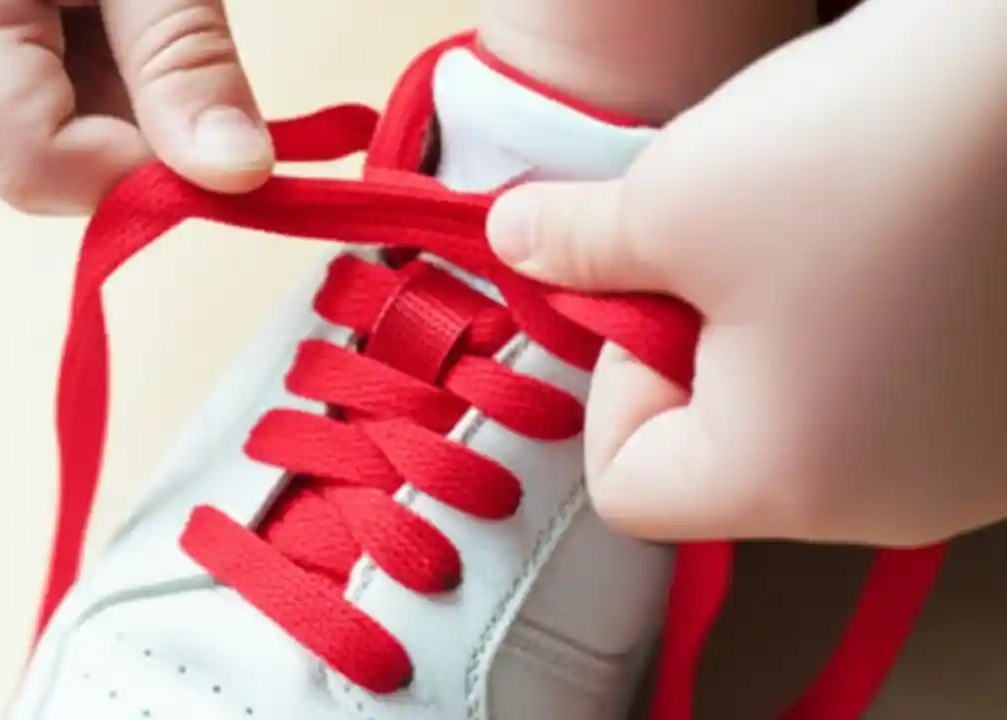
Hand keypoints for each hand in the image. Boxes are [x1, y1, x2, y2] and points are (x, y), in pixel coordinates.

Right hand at [0, 0, 273, 212]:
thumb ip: (186, 59)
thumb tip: (241, 173)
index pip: (38, 166)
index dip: (146, 179)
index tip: (233, 157)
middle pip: (29, 162)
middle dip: (135, 141)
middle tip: (199, 77)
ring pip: (27, 136)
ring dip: (115, 107)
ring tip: (143, 16)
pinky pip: (15, 92)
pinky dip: (86, 74)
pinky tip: (108, 16)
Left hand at [487, 0, 1006, 546]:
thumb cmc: (856, 147)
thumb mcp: (669, 200)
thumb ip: (569, 248)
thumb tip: (514, 243)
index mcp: (790, 486)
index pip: (629, 490)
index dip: (614, 388)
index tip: (655, 292)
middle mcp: (890, 508)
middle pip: (720, 462)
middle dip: (694, 360)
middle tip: (725, 257)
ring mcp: (967, 469)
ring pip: (806, 427)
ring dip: (775, 343)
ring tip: (815, 243)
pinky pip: (890, 403)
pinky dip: (860, 340)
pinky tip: (890, 251)